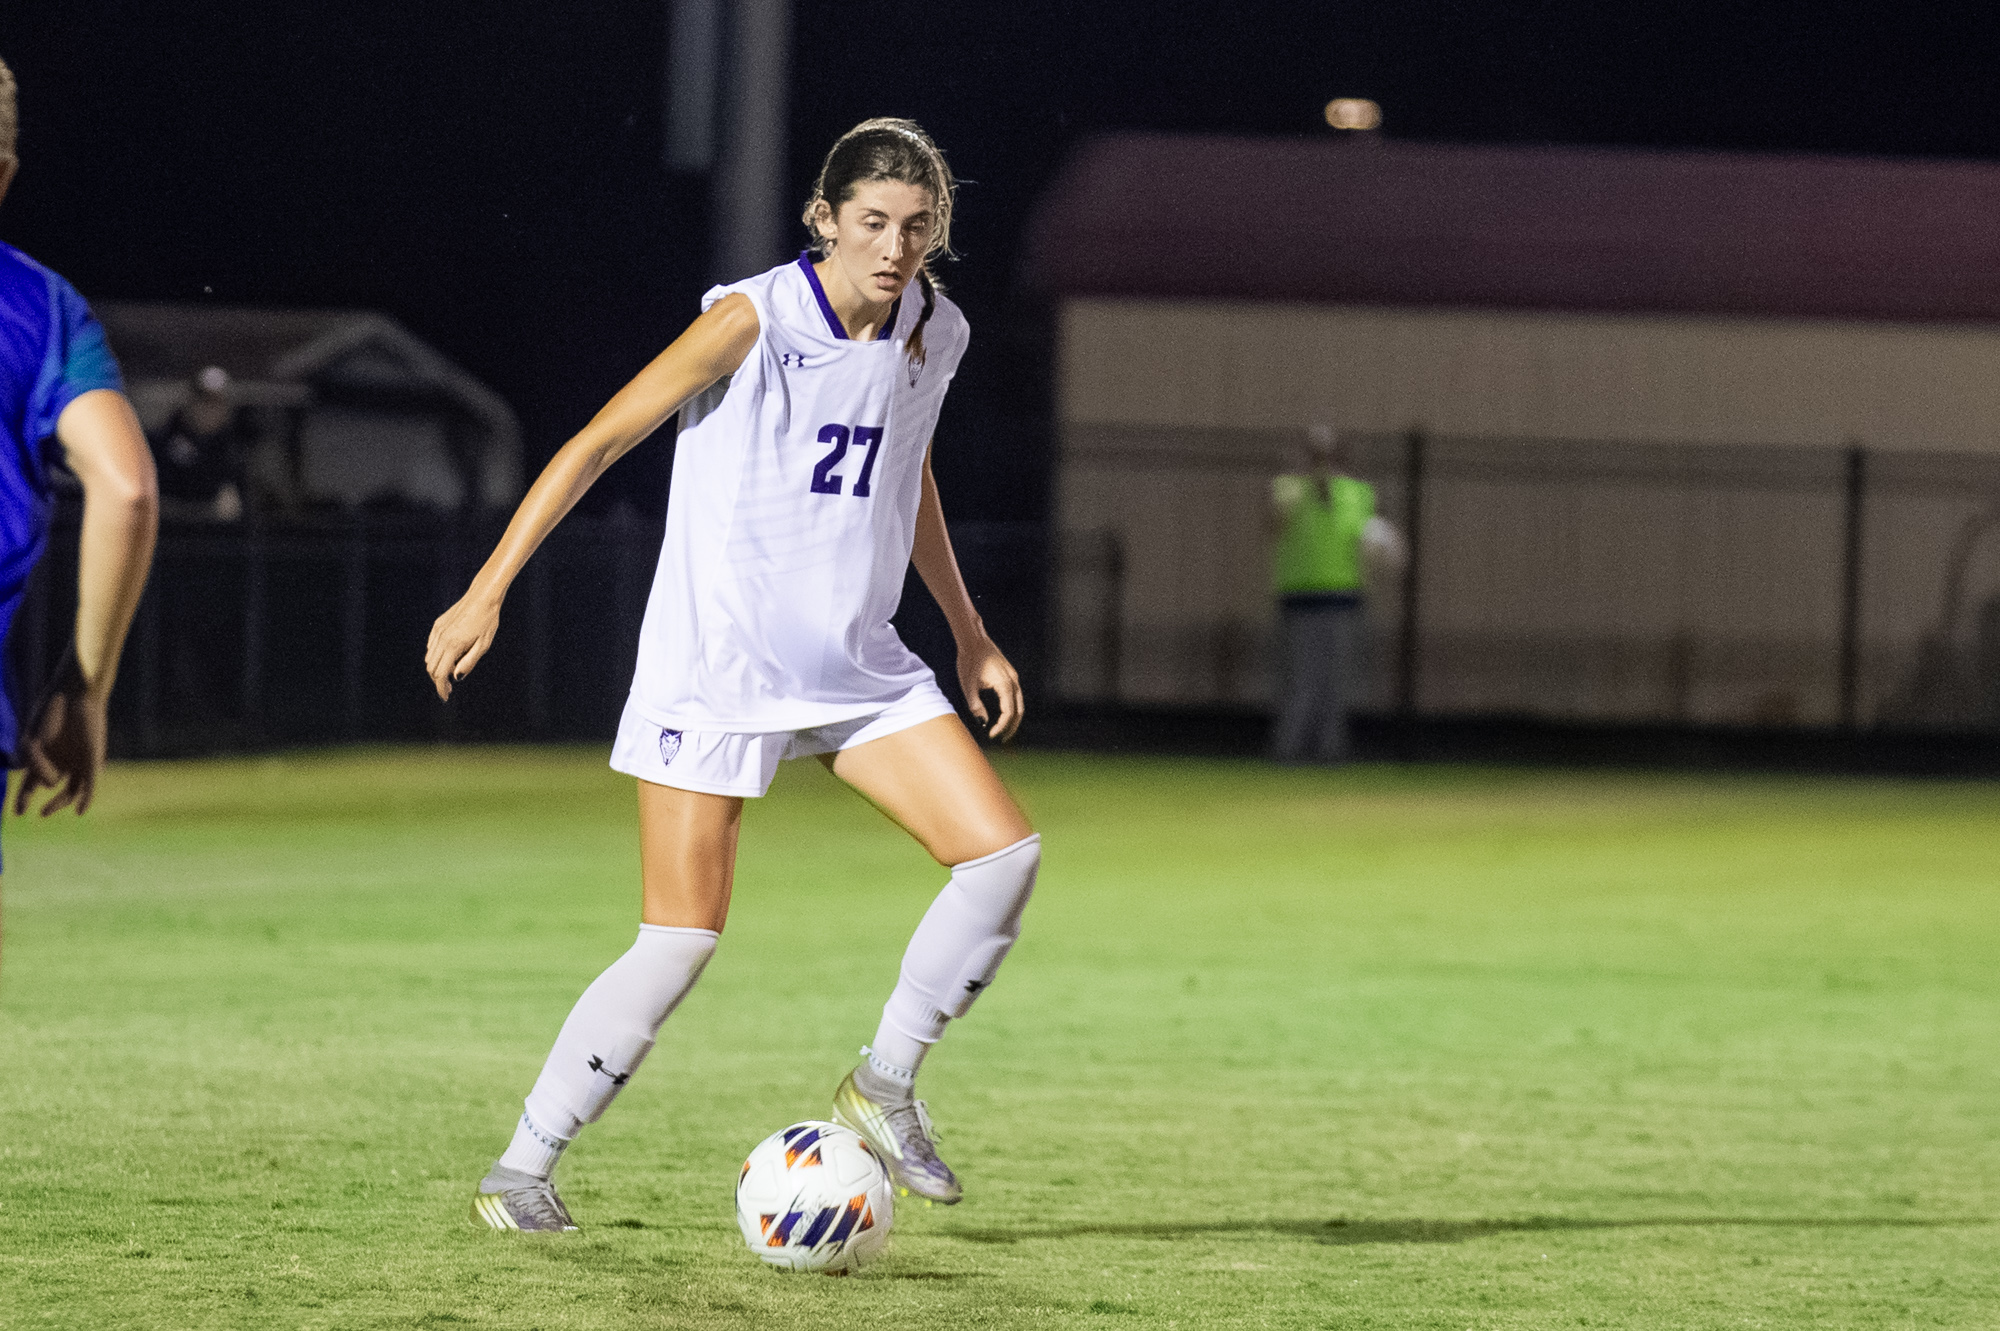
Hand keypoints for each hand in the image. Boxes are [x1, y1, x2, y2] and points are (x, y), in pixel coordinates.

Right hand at [14, 686, 107, 816]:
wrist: (74, 696)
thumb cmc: (50, 716)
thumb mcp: (31, 744)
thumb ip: (34, 766)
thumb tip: (50, 785)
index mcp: (44, 756)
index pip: (32, 782)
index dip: (23, 798)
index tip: (17, 813)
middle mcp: (61, 761)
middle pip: (52, 786)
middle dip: (42, 801)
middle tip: (28, 812)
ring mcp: (78, 761)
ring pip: (71, 790)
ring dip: (58, 802)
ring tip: (43, 811)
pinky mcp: (93, 760)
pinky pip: (91, 784)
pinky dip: (86, 799)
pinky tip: (80, 812)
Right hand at [426, 591, 501, 700]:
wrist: (483, 597)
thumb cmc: (487, 621)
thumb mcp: (483, 645)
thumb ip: (469, 662)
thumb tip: (456, 677)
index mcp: (453, 645)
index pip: (441, 674)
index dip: (441, 688)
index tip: (445, 697)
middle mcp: (441, 638)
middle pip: (431, 668)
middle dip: (438, 681)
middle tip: (449, 689)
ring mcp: (437, 631)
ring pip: (429, 657)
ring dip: (436, 669)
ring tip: (449, 675)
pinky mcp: (437, 625)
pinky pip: (431, 646)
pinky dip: (435, 656)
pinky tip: (447, 658)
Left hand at [956, 634, 1024, 741]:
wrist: (973, 639)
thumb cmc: (968, 660)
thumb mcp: (968, 685)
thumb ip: (975, 705)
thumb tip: (982, 723)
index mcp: (1004, 684)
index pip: (1009, 713)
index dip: (1001, 727)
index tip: (991, 735)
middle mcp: (1013, 681)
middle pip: (1019, 710)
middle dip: (1012, 726)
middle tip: (1001, 739)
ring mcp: (1013, 677)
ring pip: (1019, 703)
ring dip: (1013, 718)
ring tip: (1003, 729)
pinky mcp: (1010, 674)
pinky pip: (1016, 695)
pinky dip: (1012, 707)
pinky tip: (1003, 712)